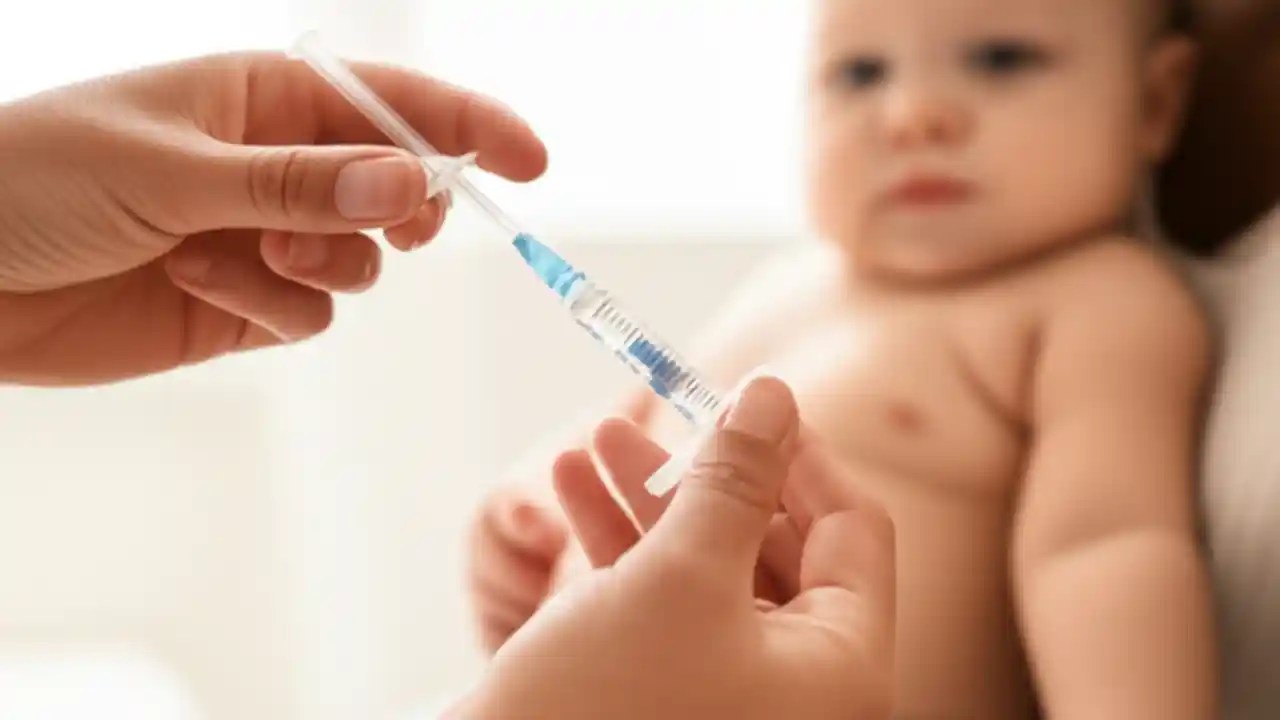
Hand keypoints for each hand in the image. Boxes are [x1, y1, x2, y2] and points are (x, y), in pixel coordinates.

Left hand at [0, 52, 545, 384]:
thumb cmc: (38, 178)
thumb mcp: (174, 168)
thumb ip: (301, 182)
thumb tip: (414, 183)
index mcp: (259, 97)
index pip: (389, 101)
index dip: (468, 125)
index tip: (530, 160)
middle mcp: (273, 164)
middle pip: (392, 185)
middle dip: (403, 210)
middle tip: (402, 229)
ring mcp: (261, 237)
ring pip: (358, 261)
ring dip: (321, 265)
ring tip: (242, 256)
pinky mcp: (240, 304)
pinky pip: (308, 315)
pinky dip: (275, 309)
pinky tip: (203, 288)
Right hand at [461, 377, 896, 719]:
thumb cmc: (606, 702)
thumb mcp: (680, 574)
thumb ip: (736, 477)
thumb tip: (773, 393)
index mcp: (841, 669)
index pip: (854, 531)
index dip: (802, 453)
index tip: (749, 397)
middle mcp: (799, 687)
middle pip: (777, 544)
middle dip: (708, 472)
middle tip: (661, 415)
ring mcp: (733, 693)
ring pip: (710, 567)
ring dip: (650, 497)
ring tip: (593, 437)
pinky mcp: (670, 693)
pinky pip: (665, 603)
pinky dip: (622, 545)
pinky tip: (570, 487)